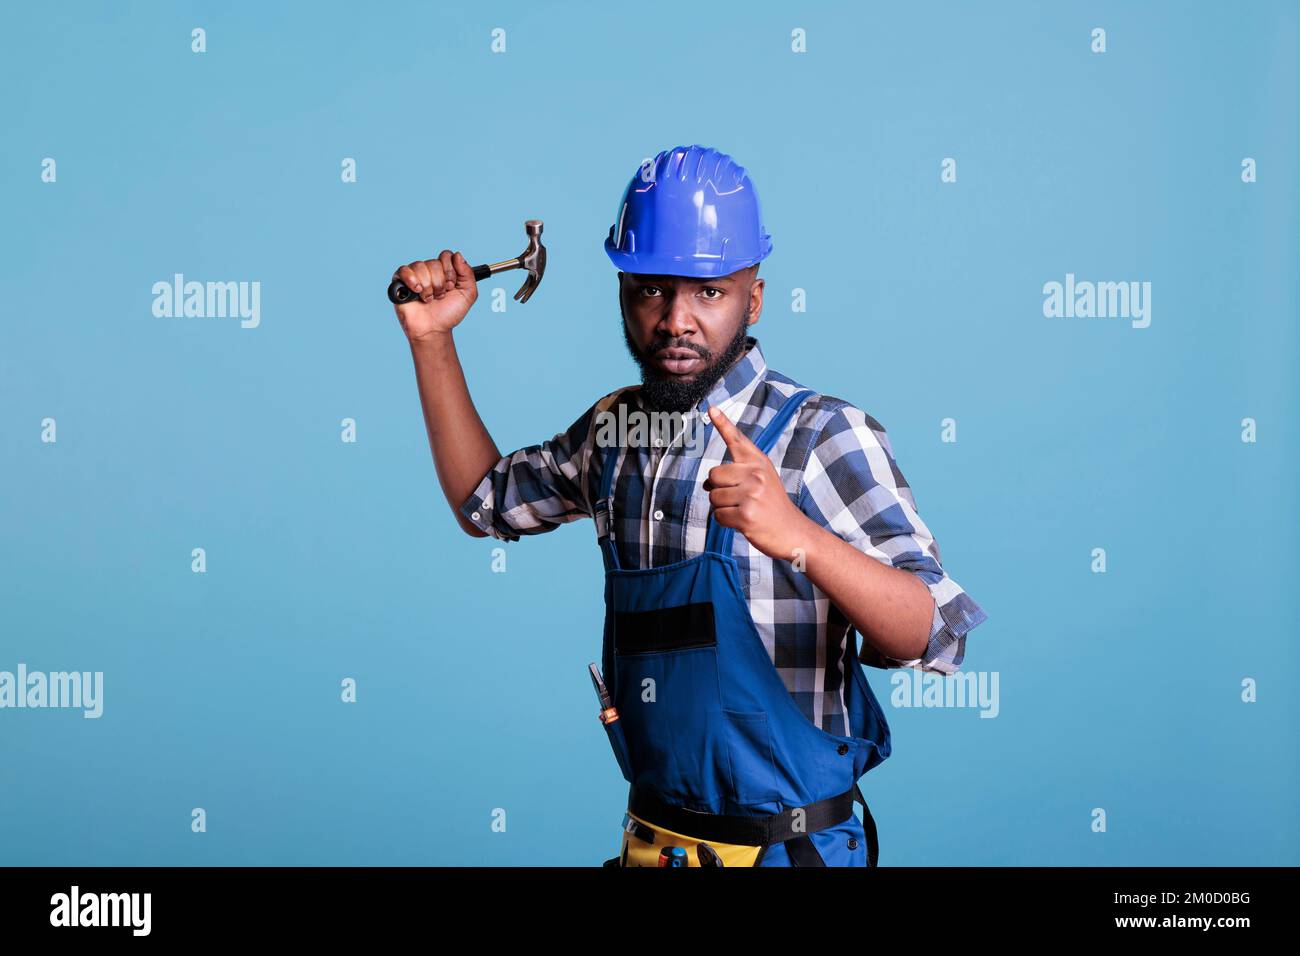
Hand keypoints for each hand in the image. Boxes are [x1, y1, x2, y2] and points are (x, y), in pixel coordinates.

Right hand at [392, 249, 478, 342]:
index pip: (446, 256)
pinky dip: (412, 280)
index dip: (450, 271)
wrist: (434, 329)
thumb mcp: (468, 294)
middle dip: (439, 283)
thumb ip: (468, 273)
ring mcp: (414, 276)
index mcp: (444, 271)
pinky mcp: (400, 282)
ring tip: (428, 299)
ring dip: (428, 287)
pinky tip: (417, 292)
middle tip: (439, 296)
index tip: (451, 286)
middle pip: (434, 263)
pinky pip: (404, 270)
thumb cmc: (449, 314)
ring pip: (420, 267)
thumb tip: (458, 255)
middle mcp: (429, 271)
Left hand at [703, 405, 813, 559]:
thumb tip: (706, 484)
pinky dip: (725, 522)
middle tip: (739, 499)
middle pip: (713, 476)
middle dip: (718, 490)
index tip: (711, 408)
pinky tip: (742, 522)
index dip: (723, 424)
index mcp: (759, 463)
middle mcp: (756, 474)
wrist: (793, 531)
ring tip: (743, 510)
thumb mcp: (763, 479)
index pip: (736, 440)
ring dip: (723, 508)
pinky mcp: (746, 515)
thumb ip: (737, 474)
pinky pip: (718, 515)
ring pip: (713, 497)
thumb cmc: (773, 505)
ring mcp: (752, 494)